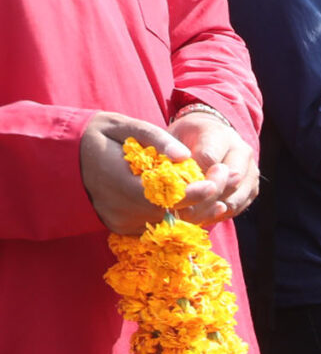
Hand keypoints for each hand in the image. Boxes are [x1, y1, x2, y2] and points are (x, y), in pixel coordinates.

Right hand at [80, 112, 237, 235]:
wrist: (65, 157)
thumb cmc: (98, 136)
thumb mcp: (123, 125)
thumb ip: (155, 137)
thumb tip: (184, 155)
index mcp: (122, 185)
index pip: (168, 197)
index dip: (196, 192)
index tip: (216, 179)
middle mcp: (122, 211)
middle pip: (175, 214)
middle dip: (204, 198)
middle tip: (224, 178)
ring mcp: (122, 223)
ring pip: (170, 224)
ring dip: (195, 208)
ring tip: (215, 187)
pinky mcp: (123, 228)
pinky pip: (158, 226)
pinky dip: (178, 214)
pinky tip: (195, 200)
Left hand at [168, 107, 258, 224]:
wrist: (207, 136)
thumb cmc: (184, 138)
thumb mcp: (172, 138)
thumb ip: (172, 157)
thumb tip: (176, 182)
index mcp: (220, 134)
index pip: (209, 159)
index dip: (192, 178)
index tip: (175, 191)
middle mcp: (242, 151)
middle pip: (227, 182)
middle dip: (203, 198)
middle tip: (180, 209)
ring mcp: (251, 171)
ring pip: (233, 200)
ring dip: (210, 211)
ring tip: (189, 216)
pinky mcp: (253, 188)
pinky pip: (237, 209)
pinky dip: (218, 215)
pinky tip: (200, 215)